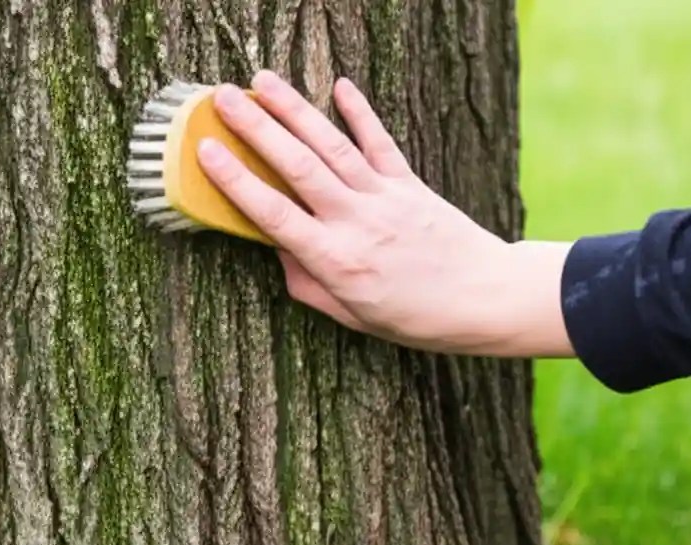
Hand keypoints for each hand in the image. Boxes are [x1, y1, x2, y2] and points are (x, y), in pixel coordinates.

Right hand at [196, 71, 571, 357]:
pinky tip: (340, 86)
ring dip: (294, 109)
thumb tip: (275, 247)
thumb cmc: (414, 318)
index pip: (274, 214)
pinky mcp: (409, 183)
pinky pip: (379, 142)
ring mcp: (384, 197)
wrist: (484, 298)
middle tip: (222, 99)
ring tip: (262, 81)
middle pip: (297, 166)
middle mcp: (356, 221)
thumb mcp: (350, 316)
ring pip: (331, 146)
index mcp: (335, 260)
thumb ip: (306, 283)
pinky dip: (360, 112)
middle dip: (256, 128)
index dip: (236, 180)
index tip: (205, 151)